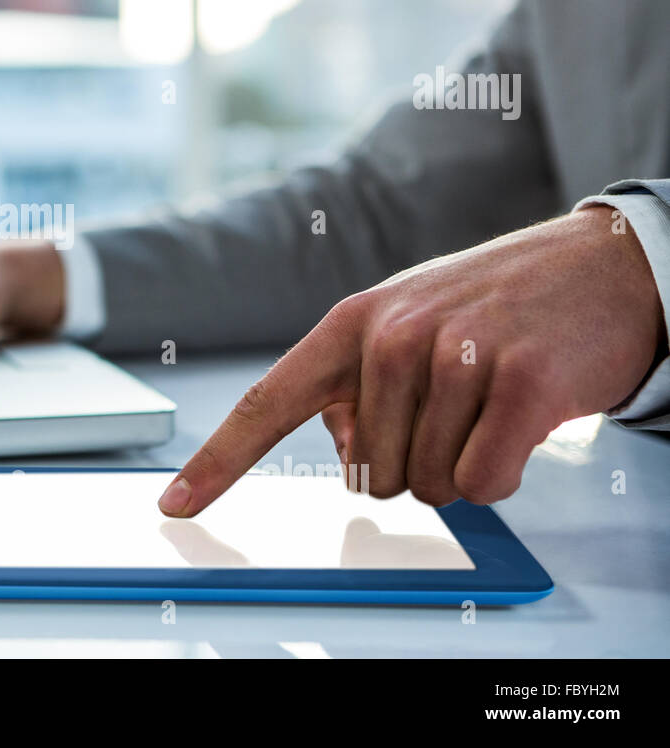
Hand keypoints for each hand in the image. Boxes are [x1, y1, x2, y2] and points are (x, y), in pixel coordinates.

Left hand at [158, 206, 665, 514]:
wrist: (600, 268)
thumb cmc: (493, 309)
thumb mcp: (405, 328)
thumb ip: (356, 389)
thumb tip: (351, 452)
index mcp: (350, 325)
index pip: (265, 405)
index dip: (216, 463)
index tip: (174, 505)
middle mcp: (390, 337)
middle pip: (373, 476)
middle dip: (420, 459)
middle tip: (461, 404)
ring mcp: (454, 356)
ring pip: (430, 486)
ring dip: (466, 464)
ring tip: (493, 402)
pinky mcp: (519, 383)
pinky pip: (483, 484)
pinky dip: (505, 471)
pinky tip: (523, 418)